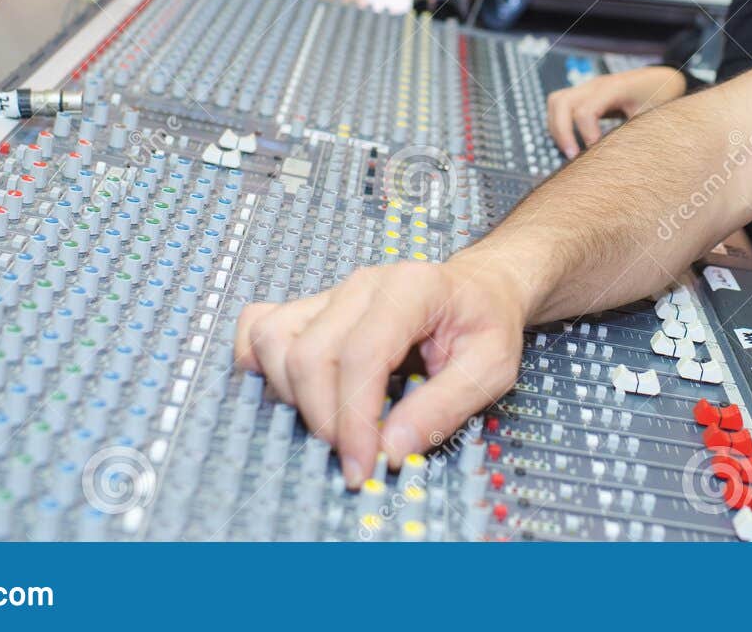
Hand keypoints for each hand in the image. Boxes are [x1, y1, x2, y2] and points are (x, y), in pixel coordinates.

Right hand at [235, 255, 528, 486]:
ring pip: (274, 340)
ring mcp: (332, 294)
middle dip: (325, 421)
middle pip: (310, 354)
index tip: (365, 466)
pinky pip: (260, 327)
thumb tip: (390, 450)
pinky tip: (292, 393)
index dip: (355, 419)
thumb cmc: (485, 323)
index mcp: (412, 289)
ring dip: (291, 397)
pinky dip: (262, 364)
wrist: (478, 290)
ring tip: (333, 426)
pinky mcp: (312, 308)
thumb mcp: (491, 369)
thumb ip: (443, 409)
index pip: (362, 354)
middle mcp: (363, 285)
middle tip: (355, 459)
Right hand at [545, 65, 686, 157]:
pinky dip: (561, 124)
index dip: (587, 135)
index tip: (596, 152)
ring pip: (556, 102)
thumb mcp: (653, 117)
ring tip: (570, 152)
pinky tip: (574, 144)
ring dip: (557, 128)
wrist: (663, 80)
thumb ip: (634, 135)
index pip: (586, 110)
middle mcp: (596, 84)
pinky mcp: (586, 95)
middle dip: (561, 132)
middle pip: (560, 101)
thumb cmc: (660, 97)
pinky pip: (562, 106)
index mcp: (614, 87)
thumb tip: (618, 163)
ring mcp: (588, 87)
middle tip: (573, 157)